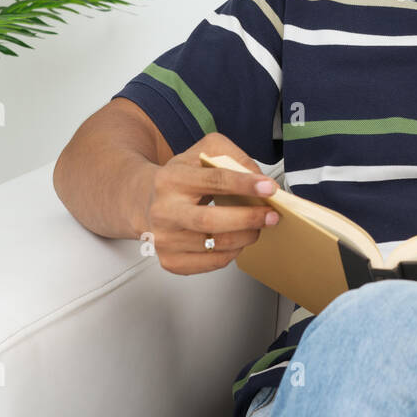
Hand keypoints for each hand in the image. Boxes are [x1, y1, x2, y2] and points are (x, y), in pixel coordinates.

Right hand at [142, 132, 278, 275]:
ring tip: (258, 227)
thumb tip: (258, 179)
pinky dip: (232, 253)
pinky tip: (237, 240)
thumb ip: (232, 157)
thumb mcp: (201, 154)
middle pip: (210, 220)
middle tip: (271, 215)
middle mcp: (163, 211)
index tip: (269, 188)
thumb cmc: (179, 178)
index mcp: (171, 179)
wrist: (145, 201)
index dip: (244, 184)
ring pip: (214, 245)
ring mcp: (164, 239)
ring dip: (245, 237)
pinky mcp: (170, 260)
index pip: (213, 181)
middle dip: (248, 218)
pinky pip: (210, 262)